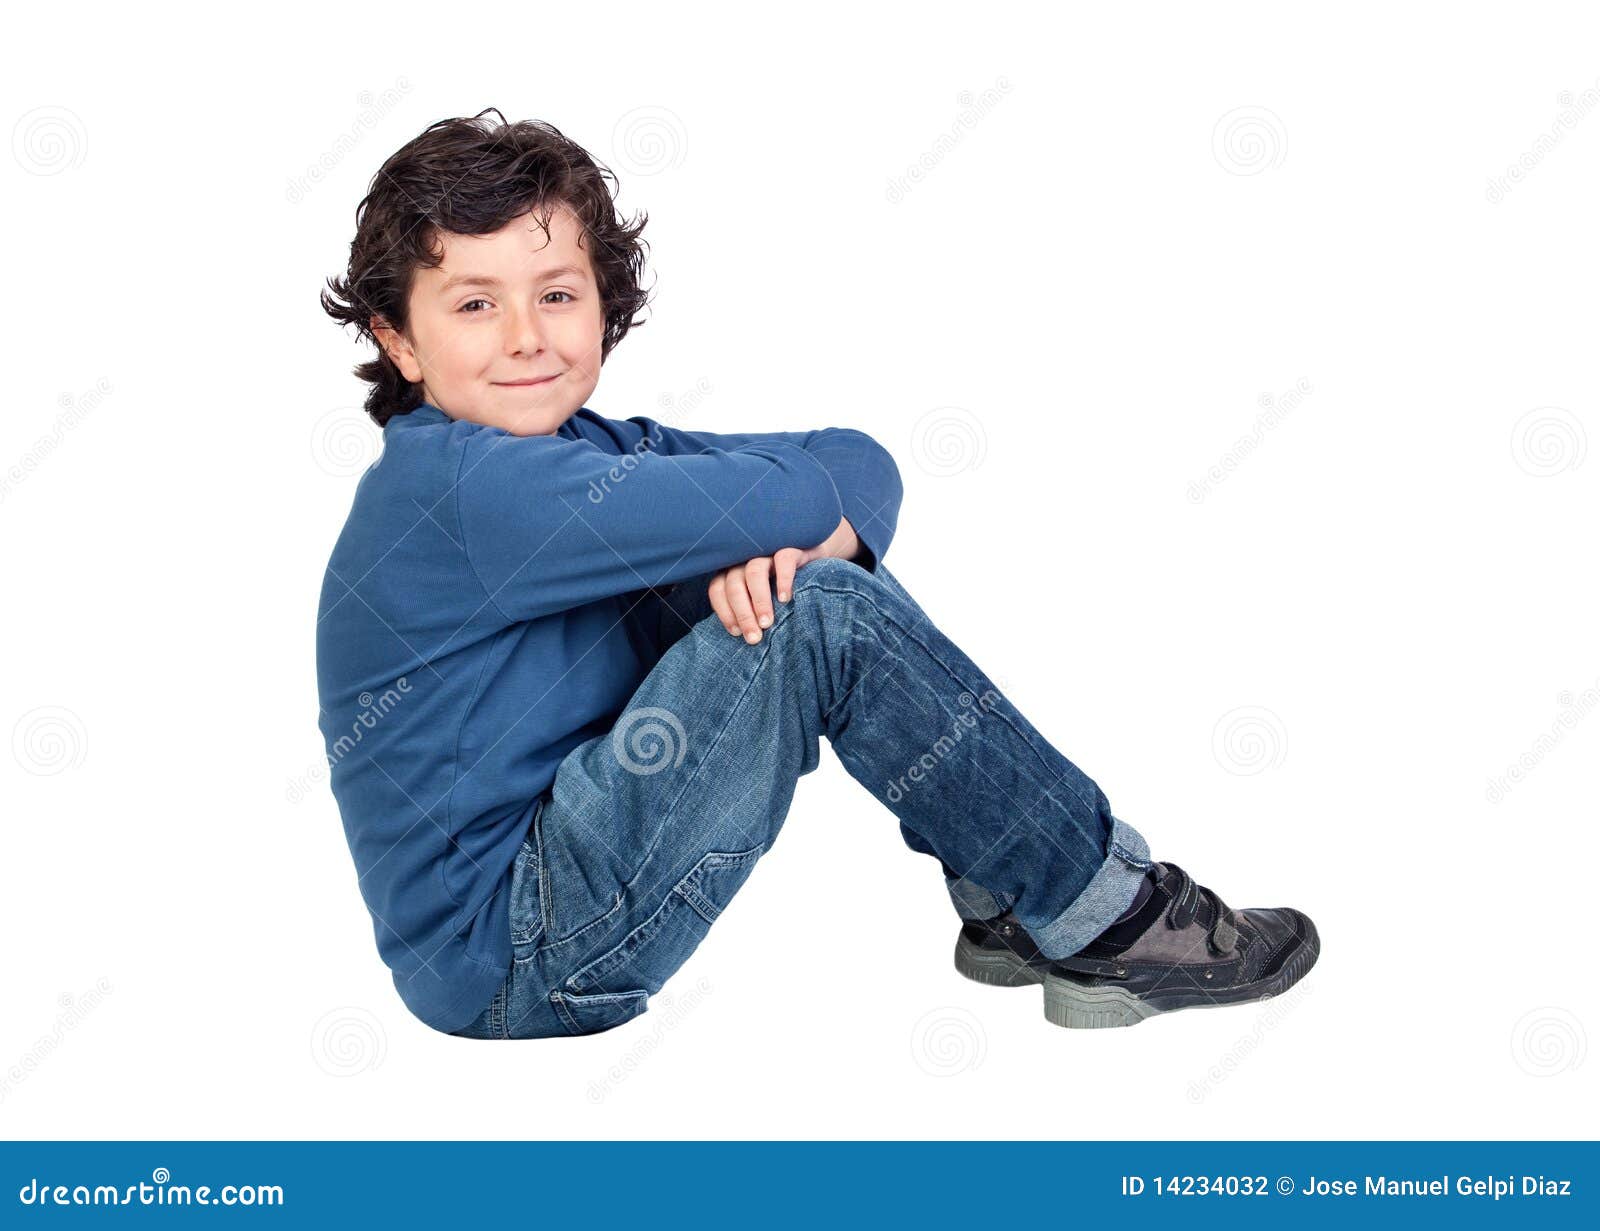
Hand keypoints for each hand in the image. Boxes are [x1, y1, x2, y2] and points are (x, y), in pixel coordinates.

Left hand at [708, 516, 860, 643]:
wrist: (816, 563)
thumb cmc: (783, 588)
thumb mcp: (763, 600)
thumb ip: (750, 612)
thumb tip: (742, 639)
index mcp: (733, 571)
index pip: (717, 589)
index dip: (724, 612)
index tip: (736, 633)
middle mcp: (746, 559)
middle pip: (734, 585)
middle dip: (742, 614)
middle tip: (754, 638)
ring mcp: (767, 551)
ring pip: (754, 572)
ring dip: (759, 600)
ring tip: (767, 623)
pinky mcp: (791, 546)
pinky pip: (783, 560)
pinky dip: (783, 580)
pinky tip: (785, 599)